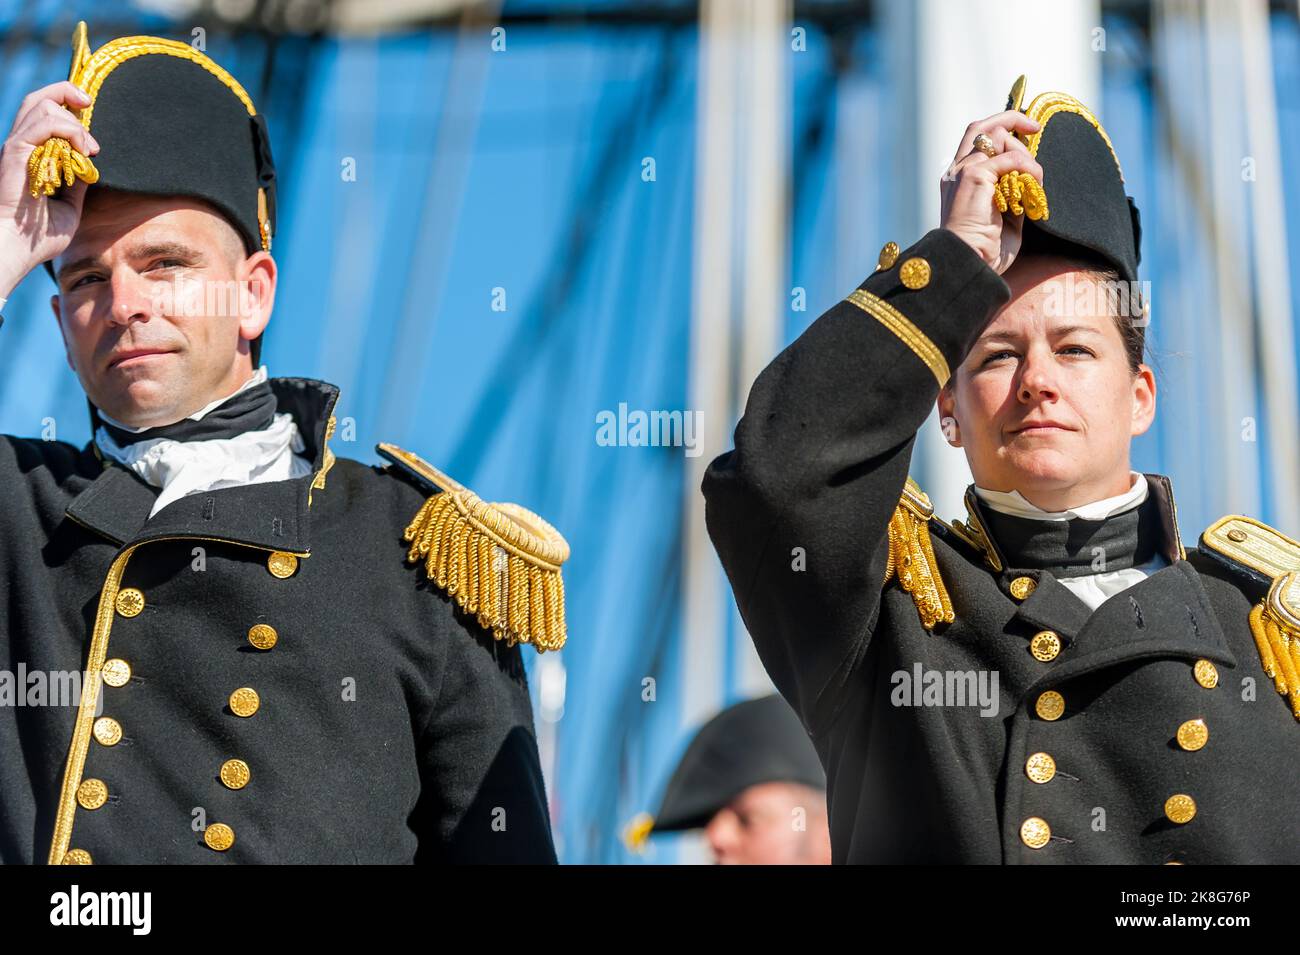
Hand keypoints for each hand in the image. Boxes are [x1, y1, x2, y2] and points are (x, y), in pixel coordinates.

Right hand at [0, 82, 99, 297]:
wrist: (19, 249)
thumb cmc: (39, 237)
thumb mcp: (70, 207)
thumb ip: (78, 184)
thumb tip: (90, 166)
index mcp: (30, 155)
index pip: (43, 112)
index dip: (65, 101)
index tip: (89, 109)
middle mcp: (20, 146)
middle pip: (39, 99)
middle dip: (69, 95)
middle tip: (92, 118)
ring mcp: (17, 148)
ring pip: (41, 105)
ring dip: (74, 122)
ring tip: (89, 148)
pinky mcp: (15, 153)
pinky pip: (42, 124)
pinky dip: (68, 129)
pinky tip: (82, 149)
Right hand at [939, 110, 1042, 274]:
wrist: (970, 264)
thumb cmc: (985, 250)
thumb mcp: (1002, 214)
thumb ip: (1010, 190)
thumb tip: (1029, 174)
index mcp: (958, 180)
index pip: (976, 139)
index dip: (1003, 127)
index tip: (1028, 130)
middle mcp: (956, 171)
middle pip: (983, 126)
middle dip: (1013, 121)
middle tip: (1036, 128)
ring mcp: (963, 171)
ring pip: (999, 137)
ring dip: (1025, 155)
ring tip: (1034, 183)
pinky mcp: (974, 176)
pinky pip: (1012, 158)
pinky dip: (1029, 168)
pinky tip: (1033, 188)